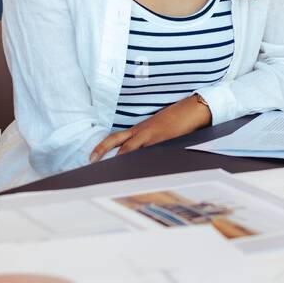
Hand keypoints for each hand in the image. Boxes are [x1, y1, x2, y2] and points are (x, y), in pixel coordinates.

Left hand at [89, 95, 211, 161]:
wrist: (191, 110)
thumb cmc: (176, 120)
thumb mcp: (158, 129)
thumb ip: (147, 141)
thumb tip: (138, 155)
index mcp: (140, 129)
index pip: (117, 138)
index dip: (103, 147)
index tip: (93, 156)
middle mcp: (142, 131)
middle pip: (117, 140)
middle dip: (102, 149)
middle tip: (91, 160)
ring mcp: (151, 136)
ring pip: (130, 149)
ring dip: (119, 159)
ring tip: (109, 170)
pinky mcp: (162, 141)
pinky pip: (147, 153)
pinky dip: (139, 162)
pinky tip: (135, 172)